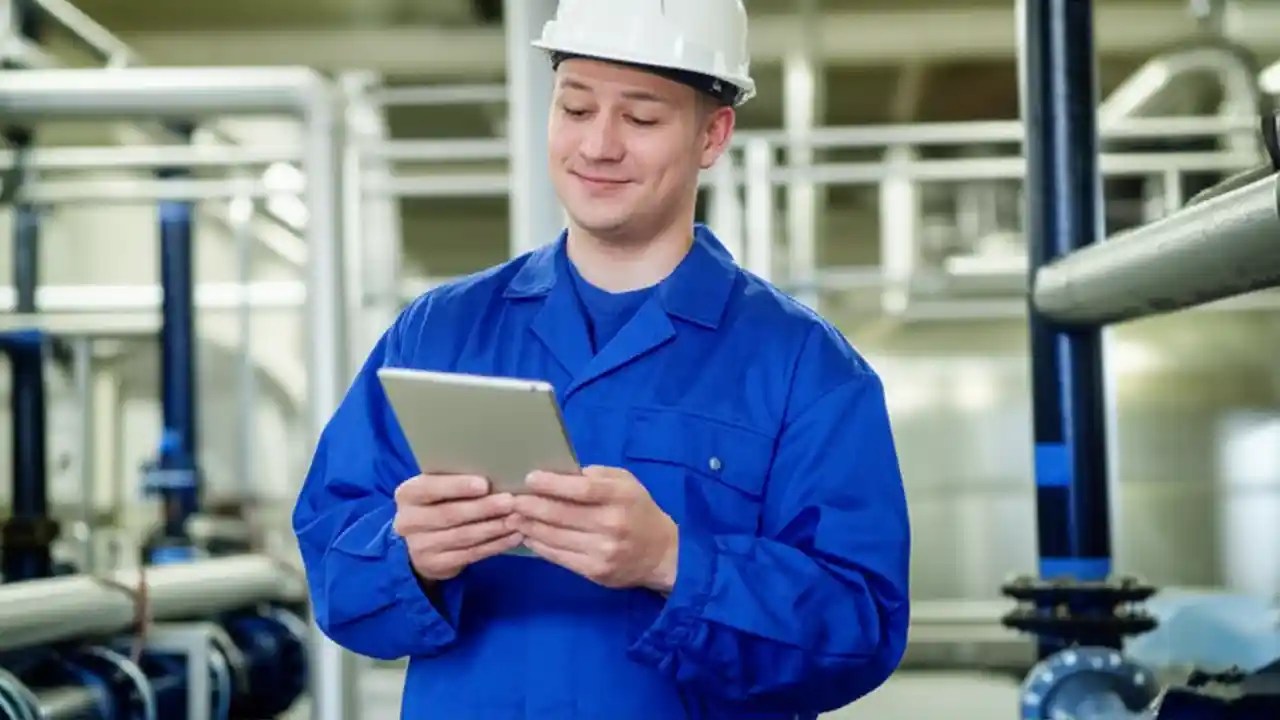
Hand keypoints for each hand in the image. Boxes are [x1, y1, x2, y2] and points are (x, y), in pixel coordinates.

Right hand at [393, 474, 522, 581]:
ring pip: (463, 536)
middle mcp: (408, 521)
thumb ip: (453, 480)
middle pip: (449, 514)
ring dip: (494, 527)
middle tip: (510, 501)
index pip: (430, 488)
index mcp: (407, 495)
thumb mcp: (436, 489)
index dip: (457, 486)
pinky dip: (495, 545)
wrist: (419, 544)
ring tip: (517, 518)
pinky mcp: (436, 565)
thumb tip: (495, 469)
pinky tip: (513, 536)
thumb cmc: (437, 504)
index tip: (483, 484)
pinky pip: (471, 554)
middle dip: (483, 508)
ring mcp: (420, 547)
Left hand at [511, 466, 677, 591]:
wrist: (662, 554)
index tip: (530, 478)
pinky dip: (539, 545)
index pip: (582, 489)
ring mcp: (603, 550)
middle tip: (510, 499)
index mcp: (620, 496)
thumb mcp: (626, 483)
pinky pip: (559, 557)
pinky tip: (527, 535)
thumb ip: (597, 476)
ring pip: (555, 537)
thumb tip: (560, 473)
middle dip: (530, 506)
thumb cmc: (638, 510)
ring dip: (528, 526)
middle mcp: (612, 524)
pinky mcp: (595, 571)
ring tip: (511, 517)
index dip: (552, 483)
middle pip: (562, 514)